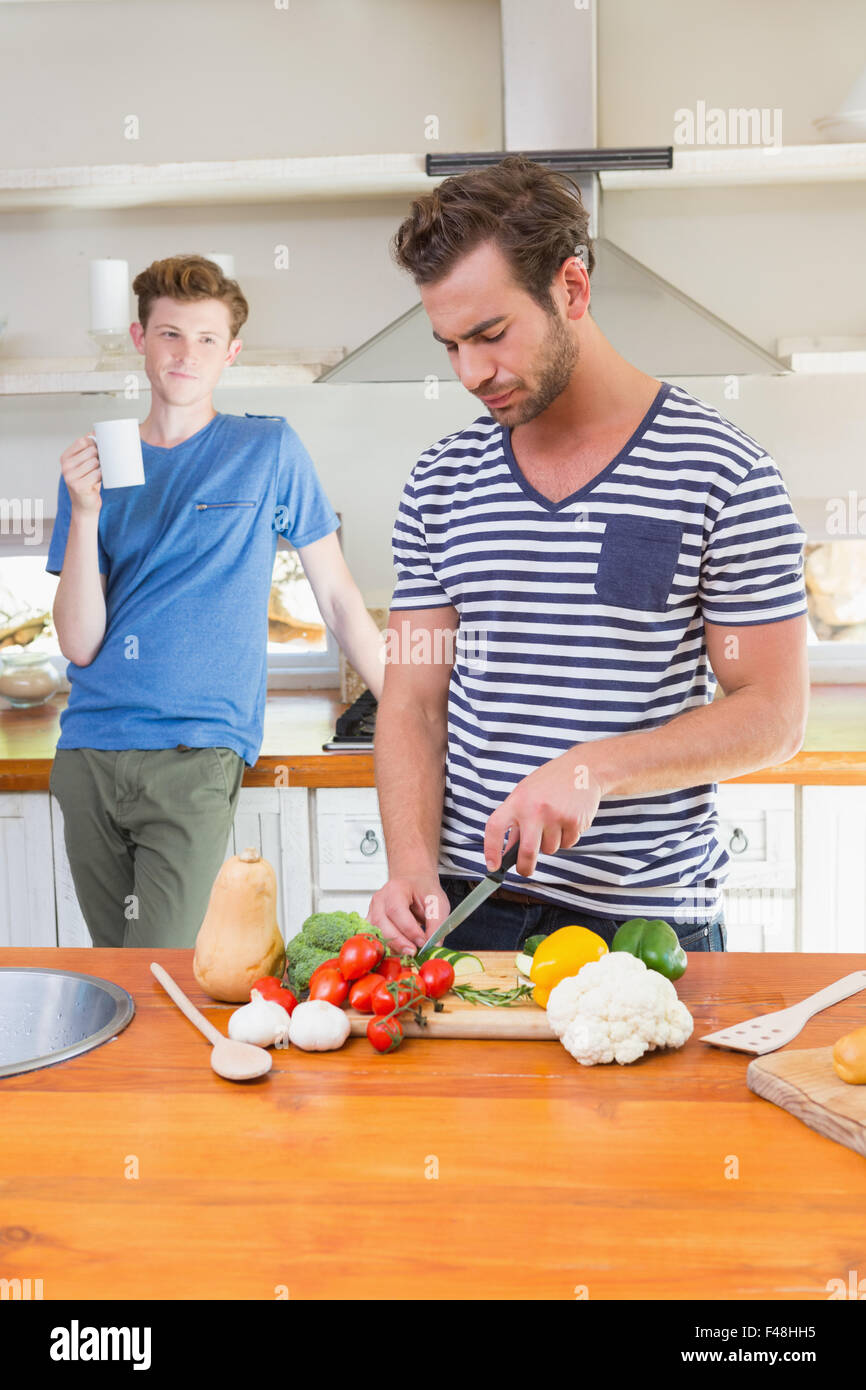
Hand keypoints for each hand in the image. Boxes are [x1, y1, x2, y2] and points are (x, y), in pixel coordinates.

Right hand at [60, 434, 102, 513]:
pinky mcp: (78, 486)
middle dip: (99, 457)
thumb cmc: (88, 481)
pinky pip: (97, 474)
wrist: (85, 505)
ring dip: (101, 468)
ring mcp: (70, 476)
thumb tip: (97, 430)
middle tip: (99, 466)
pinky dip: (102, 476)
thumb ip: (88, 448)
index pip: (83, 441)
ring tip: (97, 474)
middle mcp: (65, 466)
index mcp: (65, 457)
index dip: (94, 444)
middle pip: (91, 451)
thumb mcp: (85, 463)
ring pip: (95, 462)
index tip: (98, 450)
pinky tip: (99, 480)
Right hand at [365, 873, 450, 956]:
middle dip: (398, 941)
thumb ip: (436, 923)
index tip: (422, 942)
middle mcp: (380, 899)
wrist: (414, 884)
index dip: (409, 929)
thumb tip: (434, 944)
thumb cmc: (423, 891)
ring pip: (375, 932)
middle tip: (414, 951)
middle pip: (381, 923)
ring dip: (392, 946)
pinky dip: (387, 946)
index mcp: (395, 889)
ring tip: (409, 952)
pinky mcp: (372, 922)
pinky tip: (400, 950)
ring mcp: (373, 911)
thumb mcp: (437, 902)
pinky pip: (375, 937)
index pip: (396, 910)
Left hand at [483, 748, 603, 876]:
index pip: (495, 828)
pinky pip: (567, 844)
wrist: (582, 769)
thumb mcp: (525, 794)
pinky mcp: (574, 822)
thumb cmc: (549, 782)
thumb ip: (516, 821)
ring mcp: (555, 816)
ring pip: (549, 849)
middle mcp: (534, 809)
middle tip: (525, 870)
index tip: (493, 866)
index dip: (491, 850)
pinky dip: (566, 838)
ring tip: (555, 821)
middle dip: (525, 868)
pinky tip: (568, 819)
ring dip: (550, 844)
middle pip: (527, 852)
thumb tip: (508, 853)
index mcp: (517, 800)